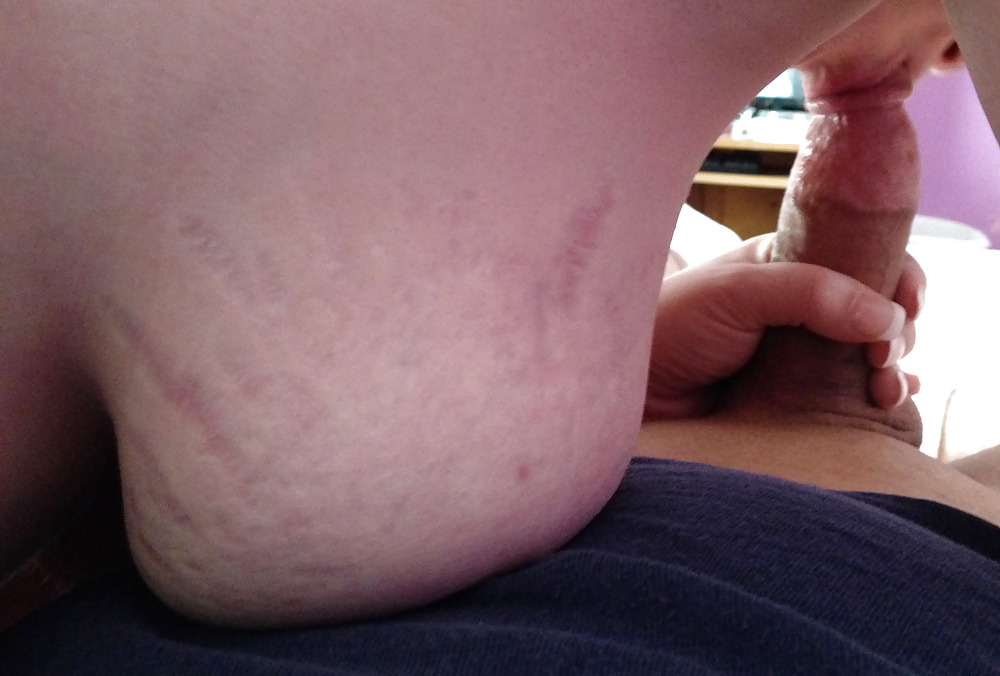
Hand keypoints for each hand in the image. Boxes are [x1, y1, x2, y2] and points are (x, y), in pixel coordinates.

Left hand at [645, 235, 923, 419]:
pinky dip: (876, 400)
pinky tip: (886, 404)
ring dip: (892, 371)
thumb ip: (810, 293)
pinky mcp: (792, 404)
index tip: (906, 309)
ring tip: (884, 389)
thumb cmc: (669, 326)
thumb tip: (888, 319)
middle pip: (875, 313)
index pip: (862, 260)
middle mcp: (798, 311)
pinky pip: (847, 400)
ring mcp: (797, 359)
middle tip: (885, 359)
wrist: (624, 391)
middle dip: (897, 332)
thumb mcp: (736, 292)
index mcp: (787, 267)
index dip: (896, 280)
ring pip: (867, 358)